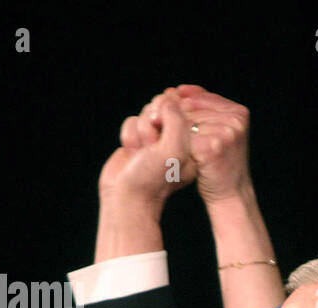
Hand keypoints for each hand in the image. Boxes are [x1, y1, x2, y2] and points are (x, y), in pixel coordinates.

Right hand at [98, 88, 196, 210]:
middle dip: (151, 121)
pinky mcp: (140, 141)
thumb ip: (176, 121)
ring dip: (139, 129)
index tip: (161, 131)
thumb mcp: (173, 149)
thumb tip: (168, 100)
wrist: (124, 197)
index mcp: (192, 144)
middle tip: (150, 143)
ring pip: (146, 113)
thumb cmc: (151, 178)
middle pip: (164, 107)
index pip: (184, 109)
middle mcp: (177, 141)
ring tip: (141, 151)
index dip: (169, 113)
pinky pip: (133, 121)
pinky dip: (129, 134)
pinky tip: (132, 152)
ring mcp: (158, 140)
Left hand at [177, 84, 253, 205]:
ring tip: (167, 141)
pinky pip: (183, 136)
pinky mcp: (213, 146)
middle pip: (191, 108)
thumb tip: (174, 90)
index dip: (180, 105)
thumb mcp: (217, 131)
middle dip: (173, 118)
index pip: (199, 98)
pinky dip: (175, 144)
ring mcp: (226, 133)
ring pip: (185, 121)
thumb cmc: (219, 163)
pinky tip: (172, 152)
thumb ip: (202, 109)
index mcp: (239, 112)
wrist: (230, 193)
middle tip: (160, 127)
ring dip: (172, 130)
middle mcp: (235, 120)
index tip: (168, 115)